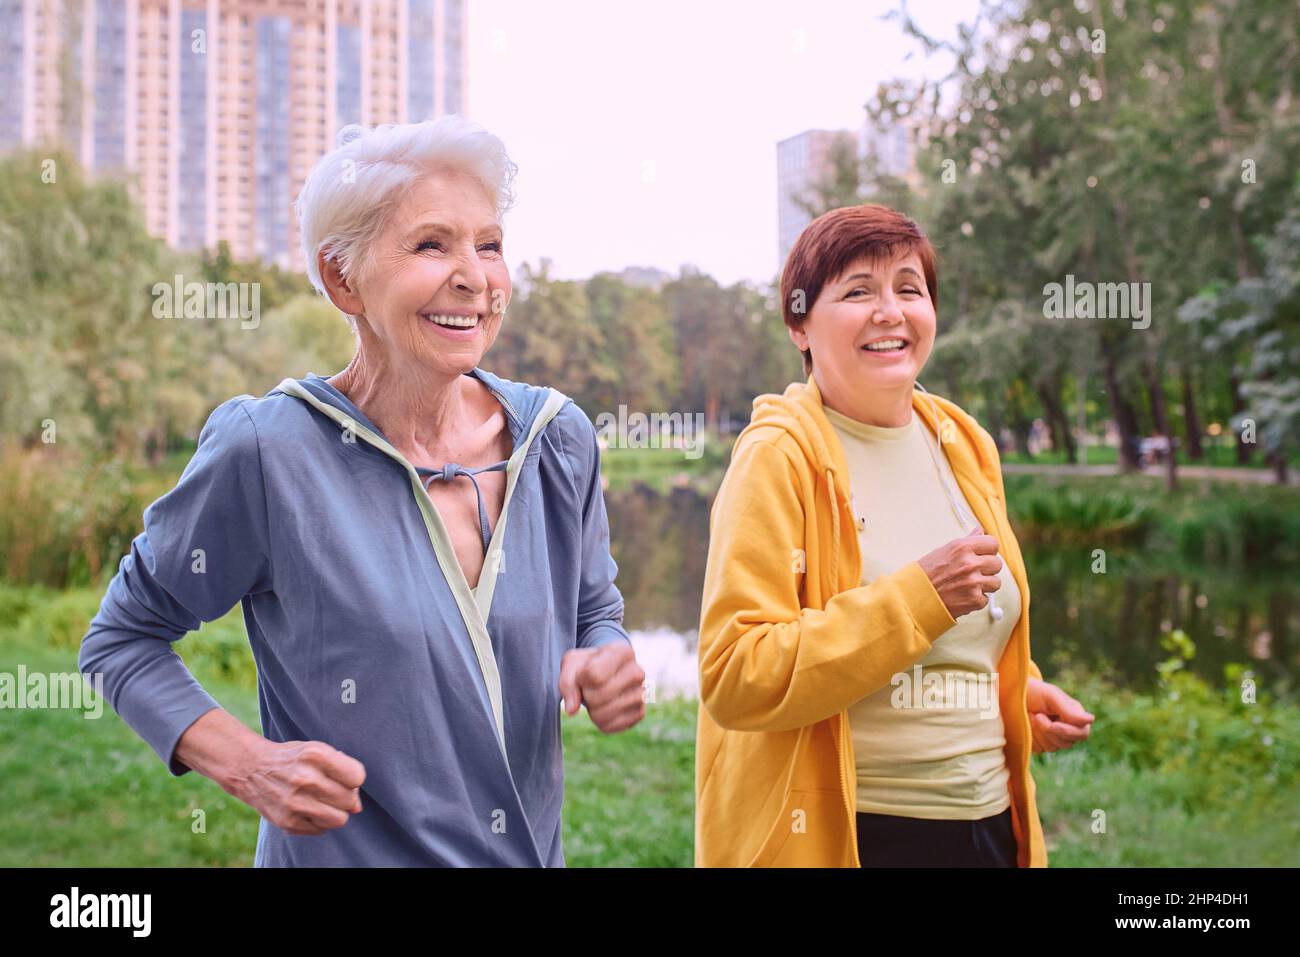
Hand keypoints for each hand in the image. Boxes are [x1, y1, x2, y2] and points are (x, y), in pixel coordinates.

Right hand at [228, 739, 366, 835]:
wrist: (251, 768)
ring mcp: (294, 802)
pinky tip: (309, 809)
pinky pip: (321, 830)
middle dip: (346, 797)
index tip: (344, 777)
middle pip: (348, 800)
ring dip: (336, 813)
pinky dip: (320, 822)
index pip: (356, 776)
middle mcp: (304, 778)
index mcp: (315, 754)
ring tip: (324, 803)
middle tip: (332, 791)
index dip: (354, 779)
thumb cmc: (293, 759)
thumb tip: (358, 808)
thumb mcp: (317, 752)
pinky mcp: (286, 821)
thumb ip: (343, 773)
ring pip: (339, 819)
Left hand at [558, 642, 645, 732]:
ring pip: (603, 713)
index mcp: (622, 652)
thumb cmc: (587, 665)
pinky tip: (604, 708)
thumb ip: (567, 682)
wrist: (606, 673)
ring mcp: (641, 694)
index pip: (594, 674)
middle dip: (586, 695)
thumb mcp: (572, 664)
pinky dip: (599, 721)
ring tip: (597, 697)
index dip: (580, 678)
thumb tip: (571, 710)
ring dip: (592, 709)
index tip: (583, 674)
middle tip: (590, 688)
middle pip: (599, 695)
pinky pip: (609, 726)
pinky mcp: (639, 714)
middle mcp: (637, 672)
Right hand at [916, 525, 1003, 619]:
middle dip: (988, 569)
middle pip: (997, 564)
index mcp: (962, 547)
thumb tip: (980, 531)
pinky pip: (986, 598)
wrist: (914, 597)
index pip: (993, 543)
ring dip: (985, 585)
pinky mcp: (974, 599)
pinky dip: (976, 599)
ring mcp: (973, 582)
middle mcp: (970, 563)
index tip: (983, 555)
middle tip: (974, 573)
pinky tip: (963, 596)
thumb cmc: (926, 573)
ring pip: (995, 582)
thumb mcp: (944, 551)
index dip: (989, 550)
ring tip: (968, 585)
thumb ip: (966, 541)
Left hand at [1026, 678, 1094, 752]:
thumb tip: (1091, 720)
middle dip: (1048, 730)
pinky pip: (1038, 749)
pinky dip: (1030, 737)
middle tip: (1036, 715)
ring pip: (1052, 748)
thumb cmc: (1034, 691)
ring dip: (1037, 732)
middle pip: (1066, 743)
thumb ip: (1069, 710)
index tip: (1053, 724)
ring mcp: (1053, 739)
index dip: (1068, 732)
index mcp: (1075, 716)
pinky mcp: (1040, 744)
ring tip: (1030, 715)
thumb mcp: (1051, 696)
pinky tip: (1026, 724)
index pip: (1082, 733)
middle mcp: (1067, 730)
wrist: (1011, 695)